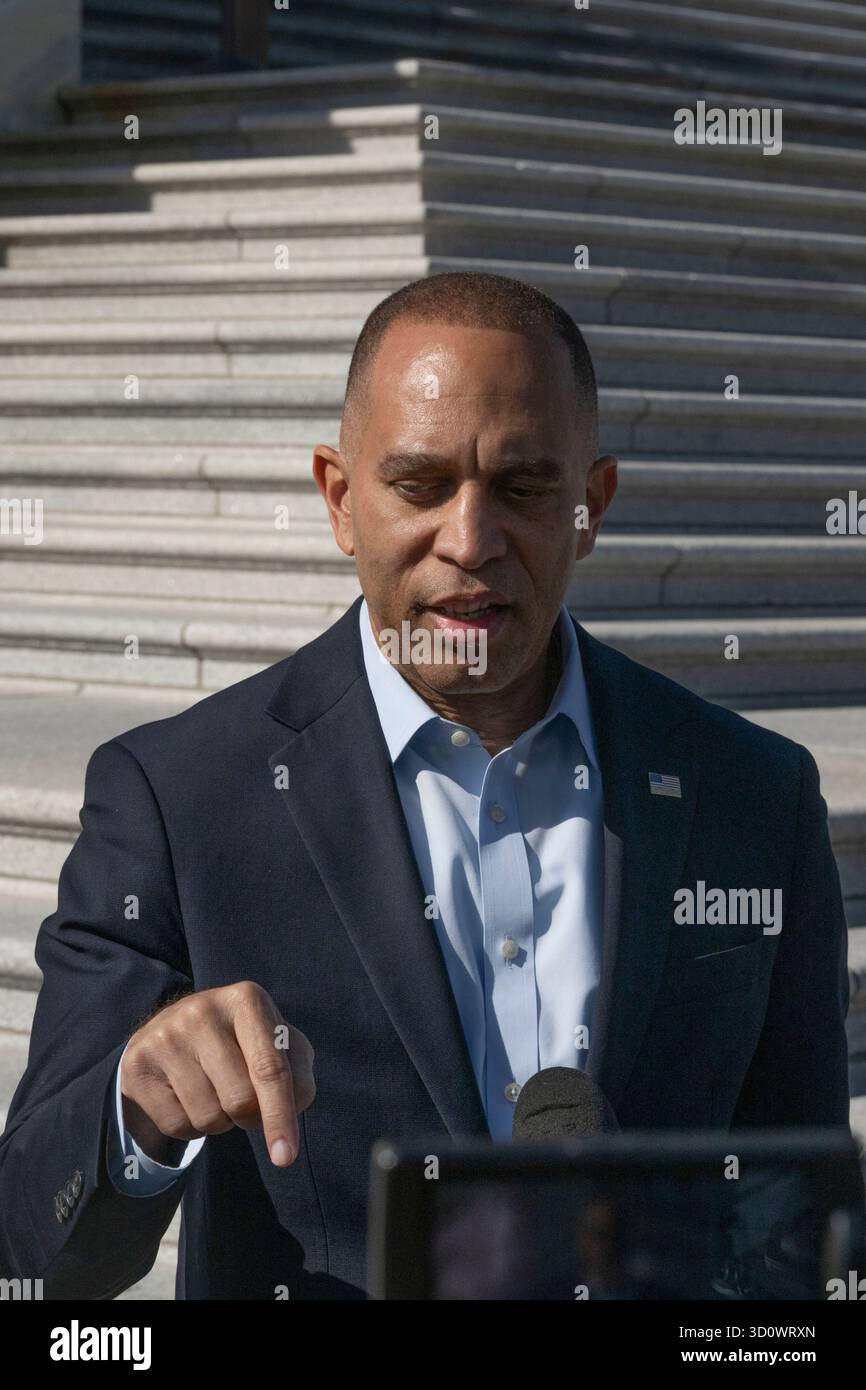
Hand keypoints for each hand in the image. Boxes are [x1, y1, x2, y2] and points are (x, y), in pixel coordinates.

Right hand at [120, 982, 314, 1166]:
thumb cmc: (242, 1042)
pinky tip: (187, 1096)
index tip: (286, 1157)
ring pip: (209, 1118)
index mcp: (246, 999)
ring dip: (221, 1121)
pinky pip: (177, 1126)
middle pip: (240, 1100)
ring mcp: (165, 1036)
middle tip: (245, 1100)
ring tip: (214, 1090)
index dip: (280, 1116)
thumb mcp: (278, 1044)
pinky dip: (192, 1127)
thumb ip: (299, 1074)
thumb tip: (294, 1106)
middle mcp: (202, 1011)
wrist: (176, 1028)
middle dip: (251, 1117)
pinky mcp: (138, 1063)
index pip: (269, 1069)